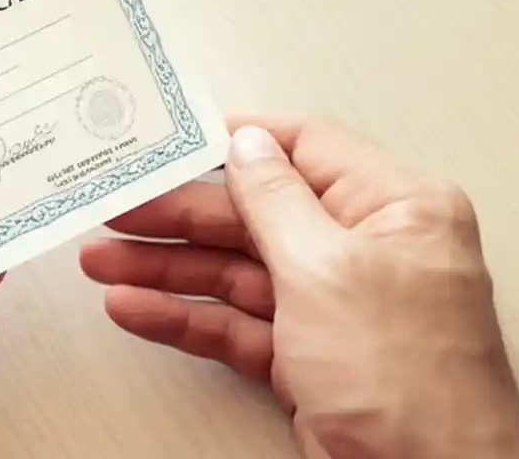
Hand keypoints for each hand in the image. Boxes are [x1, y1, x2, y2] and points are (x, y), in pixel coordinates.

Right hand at [80, 114, 518, 457]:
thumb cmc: (414, 382)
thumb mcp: (330, 269)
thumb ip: (277, 200)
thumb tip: (247, 145)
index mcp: (397, 207)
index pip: (308, 147)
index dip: (238, 138)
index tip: (176, 136)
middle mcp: (367, 249)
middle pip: (258, 213)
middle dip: (182, 215)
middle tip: (119, 208)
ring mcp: (334, 305)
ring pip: (237, 270)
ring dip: (168, 267)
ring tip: (104, 260)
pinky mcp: (307, 356)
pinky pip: (236, 323)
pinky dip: (185, 317)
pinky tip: (135, 308)